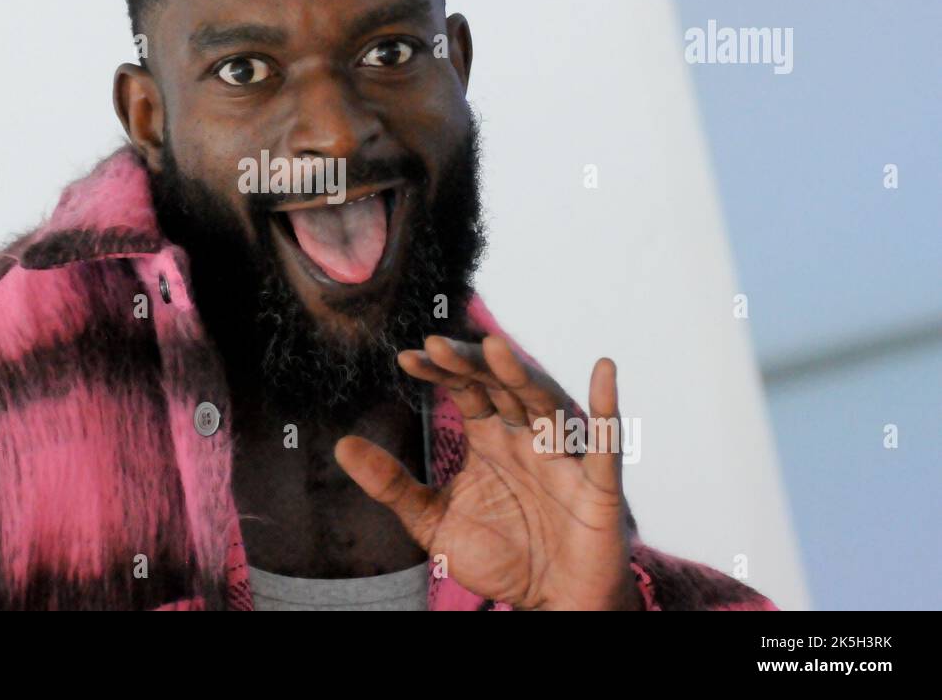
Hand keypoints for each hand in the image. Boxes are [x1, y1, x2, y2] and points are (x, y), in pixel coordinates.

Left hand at [335, 335, 641, 609]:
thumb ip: (392, 484)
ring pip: (543, 403)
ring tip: (496, 348)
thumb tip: (341, 446)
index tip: (407, 358)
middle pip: (500, 385)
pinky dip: (607, 406)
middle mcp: (525, 436)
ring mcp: (561, 455)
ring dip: (521, 375)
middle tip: (438, 344)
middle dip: (472, 363)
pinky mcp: (596, 484)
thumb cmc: (501, 555)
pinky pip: (605, 442)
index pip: (465, 389)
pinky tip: (604, 370)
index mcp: (490, 438)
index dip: (440, 371)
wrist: (551, 604)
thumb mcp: (432, 521)